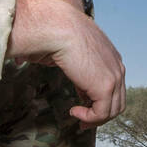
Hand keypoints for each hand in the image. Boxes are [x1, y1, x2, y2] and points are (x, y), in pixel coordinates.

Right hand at [8, 0, 124, 125]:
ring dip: (94, 118)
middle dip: (100, 114)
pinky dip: (89, 118)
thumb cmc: (54, 31)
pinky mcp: (105, 87)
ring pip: (112, 110)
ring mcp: (114, 77)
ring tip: (77, 117)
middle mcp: (117, 66)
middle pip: (117, 100)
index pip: (113, 85)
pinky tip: (73, 111)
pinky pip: (102, 114)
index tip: (83, 105)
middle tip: (83, 120)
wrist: (56, 27)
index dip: (99, 98)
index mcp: (110, 56)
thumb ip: (63, 61)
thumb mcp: (64, 49)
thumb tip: (28, 63)